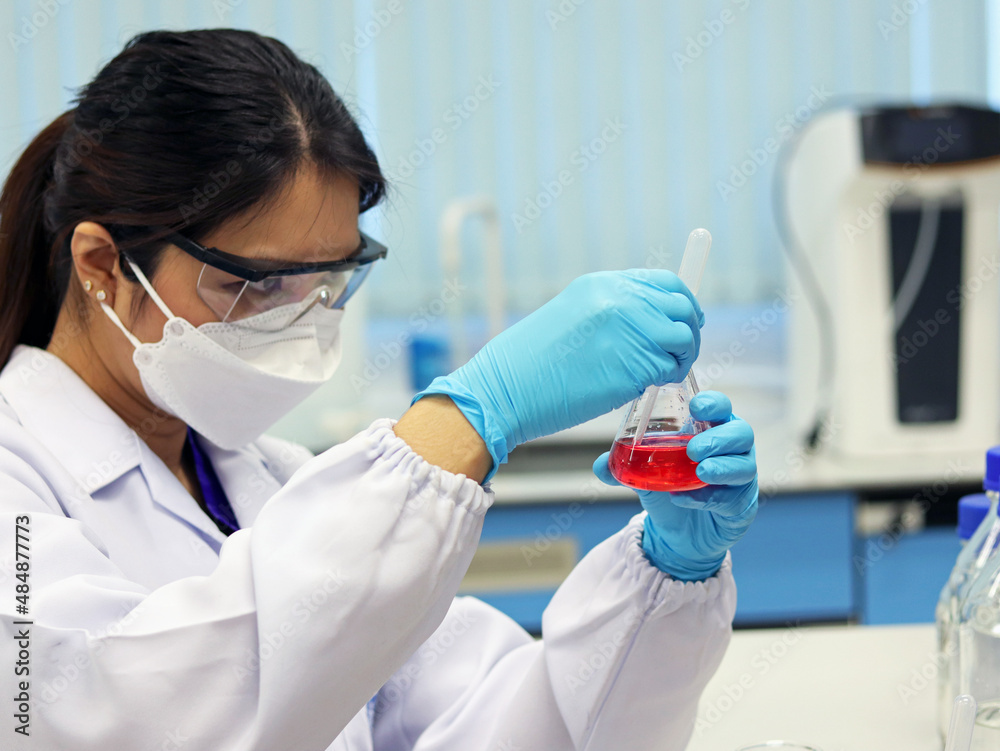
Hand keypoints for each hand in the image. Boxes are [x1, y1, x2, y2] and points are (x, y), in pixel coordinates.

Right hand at [412, 270, 703, 480]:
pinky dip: (668, 378)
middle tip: (679, 354)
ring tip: (661, 373)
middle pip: (682, 307)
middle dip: (689, 331)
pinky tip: (647, 386)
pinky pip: (671, 368)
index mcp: (603, 285)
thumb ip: (609, 312)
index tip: (686, 321)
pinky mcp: (634, 365)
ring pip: (683, 338)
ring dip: (681, 357)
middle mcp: (621, 300)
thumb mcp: (570, 317)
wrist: (504, 390)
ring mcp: (630, 330)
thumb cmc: (528, 364)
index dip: (682, 302)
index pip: (665, 282)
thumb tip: (647, 324)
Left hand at [593, 391, 757, 580]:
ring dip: (722, 468)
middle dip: (719, 438)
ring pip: (745, 466)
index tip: (696, 407)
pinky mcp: (741, 507)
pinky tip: (686, 500)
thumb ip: (623, 469)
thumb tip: (602, 465)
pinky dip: (709, 498)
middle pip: (742, 433)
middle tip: (694, 449)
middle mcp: (731, 451)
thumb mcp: (644, 477)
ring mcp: (740, 479)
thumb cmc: (667, 492)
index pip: (721, 409)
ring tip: (699, 473)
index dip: (714, 404)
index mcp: (710, 432)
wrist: (677, 537)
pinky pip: (734, 499)